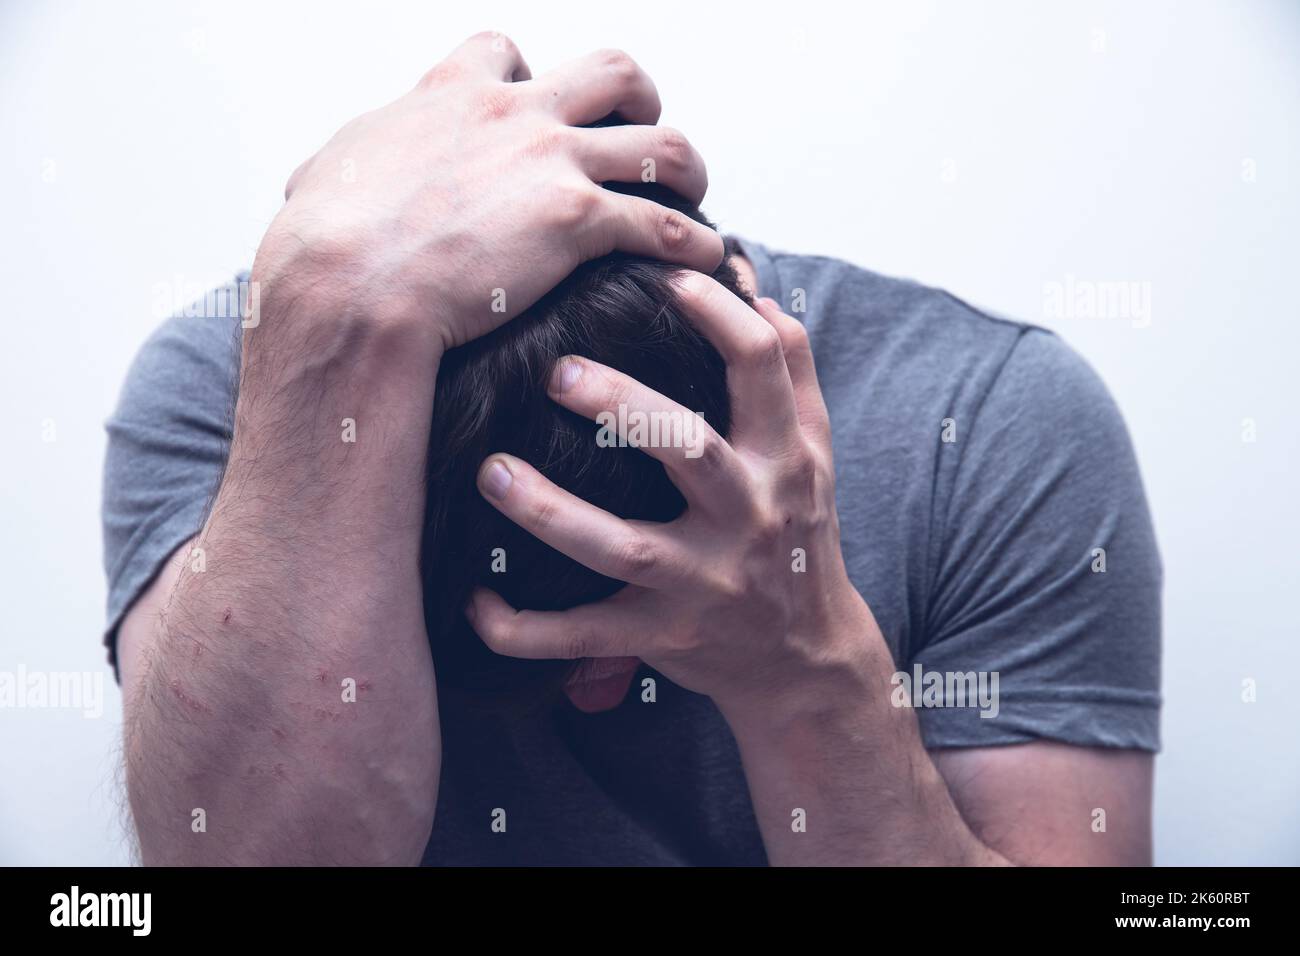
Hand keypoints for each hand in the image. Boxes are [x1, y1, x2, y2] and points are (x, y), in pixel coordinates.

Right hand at [252, 32, 723, 356]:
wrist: (345, 285)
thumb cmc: (324, 244)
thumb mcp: (327, 176)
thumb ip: (355, 167)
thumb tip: (318, 181)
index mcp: (454, 95)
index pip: (506, 54)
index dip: (530, 81)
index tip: (535, 115)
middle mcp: (515, 114)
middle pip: (614, 72)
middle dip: (639, 102)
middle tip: (637, 140)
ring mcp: (551, 162)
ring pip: (662, 143)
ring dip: (687, 171)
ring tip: (691, 198)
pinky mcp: (576, 220)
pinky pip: (666, 224)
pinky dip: (695, 243)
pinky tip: (705, 262)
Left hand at [464, 274, 881, 719]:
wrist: (806, 660)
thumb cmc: (797, 535)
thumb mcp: (814, 454)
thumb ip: (793, 373)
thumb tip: (756, 291)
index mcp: (783, 458)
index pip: (761, 366)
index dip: (715, 312)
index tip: (663, 276)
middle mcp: (748, 516)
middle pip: (689, 449)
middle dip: (624, 407)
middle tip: (557, 372)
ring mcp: (704, 582)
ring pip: (623, 547)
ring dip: (552, 513)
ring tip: (493, 473)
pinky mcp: (665, 636)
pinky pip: (586, 635)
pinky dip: (529, 627)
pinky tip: (477, 602)